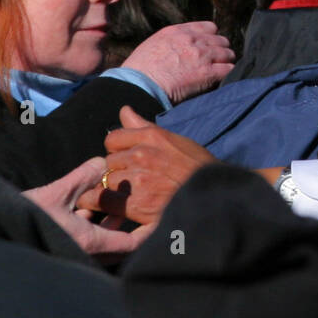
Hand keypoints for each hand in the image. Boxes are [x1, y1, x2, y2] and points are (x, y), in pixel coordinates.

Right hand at [23, 157, 153, 257]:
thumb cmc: (25, 216)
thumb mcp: (57, 193)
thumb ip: (83, 177)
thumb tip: (102, 162)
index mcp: (90, 242)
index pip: (131, 244)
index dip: (149, 231)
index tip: (160, 216)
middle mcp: (85, 253)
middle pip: (120, 245)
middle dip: (132, 226)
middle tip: (145, 208)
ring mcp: (74, 252)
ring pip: (103, 241)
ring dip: (111, 222)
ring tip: (119, 201)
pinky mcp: (63, 247)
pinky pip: (88, 239)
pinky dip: (94, 225)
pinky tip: (92, 207)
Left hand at [75, 106, 216, 224]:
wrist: (214, 196)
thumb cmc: (199, 169)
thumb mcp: (176, 141)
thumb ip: (144, 127)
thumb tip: (124, 110)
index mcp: (152, 136)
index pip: (113, 138)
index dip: (118, 150)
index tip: (127, 160)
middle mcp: (142, 154)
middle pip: (109, 161)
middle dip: (117, 170)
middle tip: (132, 180)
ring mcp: (137, 179)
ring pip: (106, 180)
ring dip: (114, 188)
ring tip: (130, 195)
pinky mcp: (135, 203)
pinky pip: (102, 199)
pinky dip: (102, 203)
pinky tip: (112, 206)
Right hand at [121, 21, 234, 103]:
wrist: (140, 85)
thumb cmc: (140, 70)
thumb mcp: (154, 44)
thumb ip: (172, 41)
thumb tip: (181, 47)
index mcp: (178, 31)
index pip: (208, 27)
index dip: (211, 37)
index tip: (209, 46)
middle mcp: (193, 40)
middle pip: (220, 40)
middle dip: (220, 50)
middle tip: (217, 60)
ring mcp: (202, 55)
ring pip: (227, 53)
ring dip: (226, 61)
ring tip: (221, 70)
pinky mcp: (208, 73)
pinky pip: (229, 70)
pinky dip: (228, 74)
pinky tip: (222, 79)